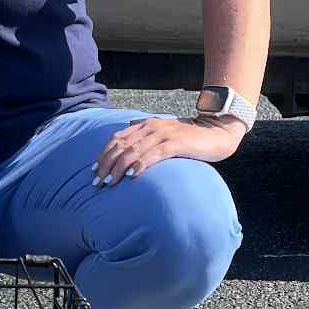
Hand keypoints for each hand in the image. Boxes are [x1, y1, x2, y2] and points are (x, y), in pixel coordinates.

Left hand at [91, 115, 244, 185]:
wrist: (215, 132)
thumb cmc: (187, 139)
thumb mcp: (162, 136)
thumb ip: (144, 139)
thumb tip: (124, 144)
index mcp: (145, 125)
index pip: (116, 138)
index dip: (102, 154)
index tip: (93, 171)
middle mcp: (151, 127)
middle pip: (120, 146)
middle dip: (106, 165)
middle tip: (97, 182)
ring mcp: (163, 134)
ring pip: (133, 151)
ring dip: (118, 168)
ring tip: (109, 182)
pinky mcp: (176, 143)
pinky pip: (154, 154)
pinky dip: (140, 165)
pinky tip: (131, 176)